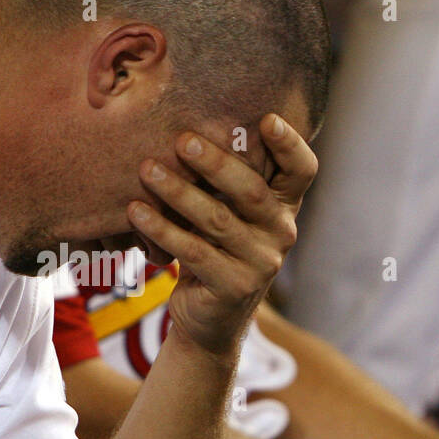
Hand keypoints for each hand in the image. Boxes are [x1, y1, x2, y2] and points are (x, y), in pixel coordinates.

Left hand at [128, 113, 316, 356]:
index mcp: (284, 207)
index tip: (267, 119)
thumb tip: (187, 127)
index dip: (290, 145)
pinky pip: (193, 252)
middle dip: (215, 163)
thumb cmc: (213, 249)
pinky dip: (162, 229)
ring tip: (147, 169)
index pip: (302, 171)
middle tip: (181, 140)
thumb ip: (224, 181)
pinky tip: (136, 211)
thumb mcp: (226, 213)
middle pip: (252, 191)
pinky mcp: (233, 287)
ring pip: (217, 220)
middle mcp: (281, 233)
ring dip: (178, 192)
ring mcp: (261, 263)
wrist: (207, 319)